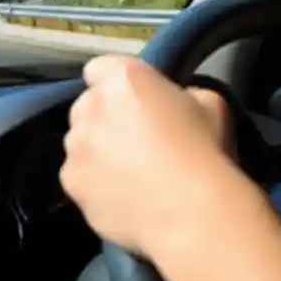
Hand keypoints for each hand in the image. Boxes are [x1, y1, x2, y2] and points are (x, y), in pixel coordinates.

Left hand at [60, 55, 238, 256]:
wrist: (190, 212)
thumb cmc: (205, 151)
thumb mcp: (209, 103)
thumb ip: (181, 94)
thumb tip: (173, 104)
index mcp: (124, 79)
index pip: (100, 68)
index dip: (116, 85)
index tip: (136, 103)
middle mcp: (90, 106)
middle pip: (88, 106)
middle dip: (106, 119)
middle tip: (137, 141)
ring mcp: (76, 146)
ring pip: (80, 143)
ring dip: (97, 152)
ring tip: (131, 176)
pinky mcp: (71, 182)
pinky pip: (79, 176)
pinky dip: (94, 184)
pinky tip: (122, 197)